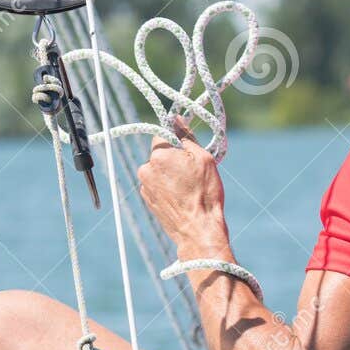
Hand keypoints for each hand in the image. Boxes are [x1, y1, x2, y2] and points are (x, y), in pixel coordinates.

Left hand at [136, 117, 230, 259]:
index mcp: (158, 155)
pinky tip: (182, 196)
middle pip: (160, 152)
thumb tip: (176, 119)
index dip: (177, 138)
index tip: (188, 147)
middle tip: (192, 170)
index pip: (163, 134)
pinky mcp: (147, 199)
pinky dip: (167, 186)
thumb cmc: (204, 194)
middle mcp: (146, 169)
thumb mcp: (202, 158)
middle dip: (174, 157)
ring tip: (188, 187)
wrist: (198, 230)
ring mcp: (144, 186)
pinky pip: (157, 184)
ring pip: (158, 169)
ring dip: (170, 173)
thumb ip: (186, 136)